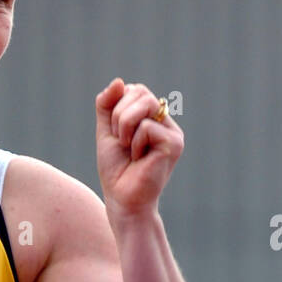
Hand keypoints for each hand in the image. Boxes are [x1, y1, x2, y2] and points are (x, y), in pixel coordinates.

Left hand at [95, 79, 183, 218]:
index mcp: (153, 118)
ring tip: (128, 148)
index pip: (135, 89)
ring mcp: (173, 133)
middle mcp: (166, 123)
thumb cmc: (116, 170)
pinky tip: (139, 159)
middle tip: (119, 140)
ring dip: (124, 126)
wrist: (122, 200)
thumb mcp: (107, 132)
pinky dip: (134, 142)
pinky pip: (147, 126)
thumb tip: (118, 81)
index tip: (114, 131)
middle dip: (119, 114)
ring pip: (145, 104)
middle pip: (140, 91)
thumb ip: (107, 106)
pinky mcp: (174, 144)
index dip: (116, 105)